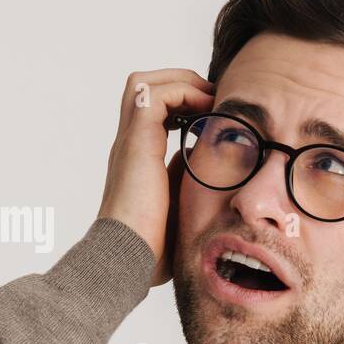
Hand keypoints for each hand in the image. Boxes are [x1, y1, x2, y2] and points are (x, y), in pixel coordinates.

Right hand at [96, 69, 213, 286]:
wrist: (129, 260)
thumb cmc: (153, 248)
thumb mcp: (178, 208)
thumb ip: (186, 182)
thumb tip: (204, 164)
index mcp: (137, 160)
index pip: (154, 113)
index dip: (183, 104)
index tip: (215, 115)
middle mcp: (129, 146)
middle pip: (143, 88)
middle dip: (181, 84)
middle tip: (213, 100)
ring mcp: (129, 143)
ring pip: (144, 84)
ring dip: (181, 82)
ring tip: (211, 99)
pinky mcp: (137, 143)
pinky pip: (154, 96)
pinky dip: (183, 93)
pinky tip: (208, 111)